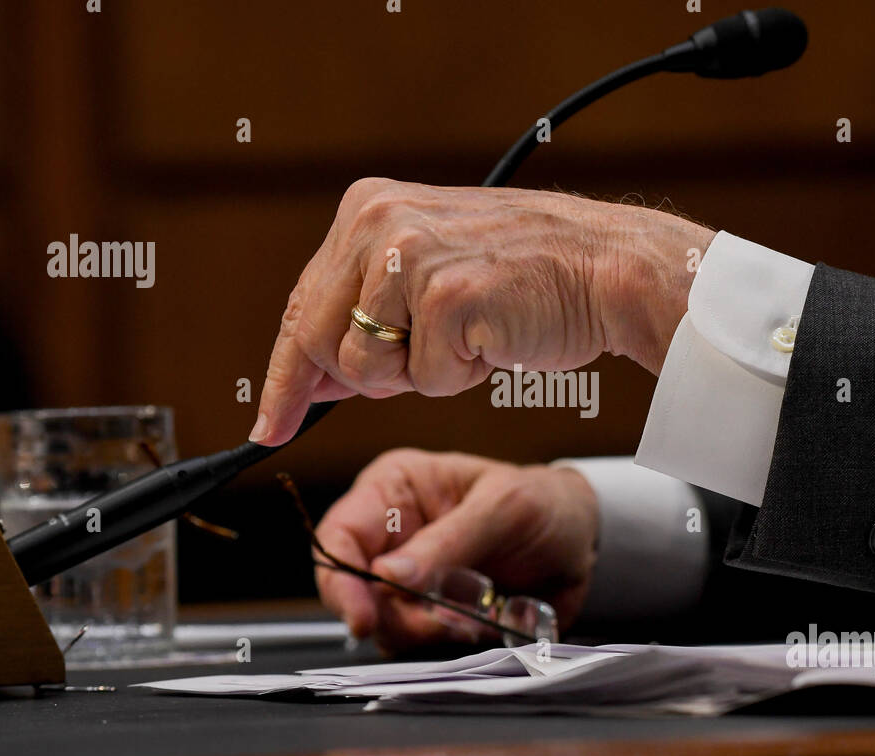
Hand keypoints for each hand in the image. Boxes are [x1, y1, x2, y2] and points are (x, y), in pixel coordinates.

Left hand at [250, 178, 715, 444]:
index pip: (302, 308)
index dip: (285, 378)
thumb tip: (311, 382)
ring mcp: (409, 257)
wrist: (605, 266)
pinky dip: (458, 377)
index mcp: (366, 210)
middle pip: (322, 346)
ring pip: (367, 370)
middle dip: (366, 380)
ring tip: (468, 334)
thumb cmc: (525, 277)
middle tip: (429, 361)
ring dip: (419, 375)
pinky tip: (491, 338)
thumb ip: (367, 315)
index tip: (269, 425)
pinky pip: (423, 381)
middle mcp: (376, 223)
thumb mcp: (430, 275)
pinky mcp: (445, 296)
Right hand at [313, 448, 599, 653]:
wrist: (584, 542)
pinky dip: (445, 643)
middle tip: (441, 621)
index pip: (339, 534)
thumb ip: (447, 541)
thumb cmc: (544, 505)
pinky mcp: (429, 614)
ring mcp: (408, 580)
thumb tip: (386, 576)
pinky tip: (479, 624)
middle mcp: (391, 535)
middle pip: (352, 591)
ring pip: (383, 624)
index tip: (365, 617)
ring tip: (474, 615)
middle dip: (392, 616)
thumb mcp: (504, 509)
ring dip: (425, 632)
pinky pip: (416, 644)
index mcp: (395, 489)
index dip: (340, 580)